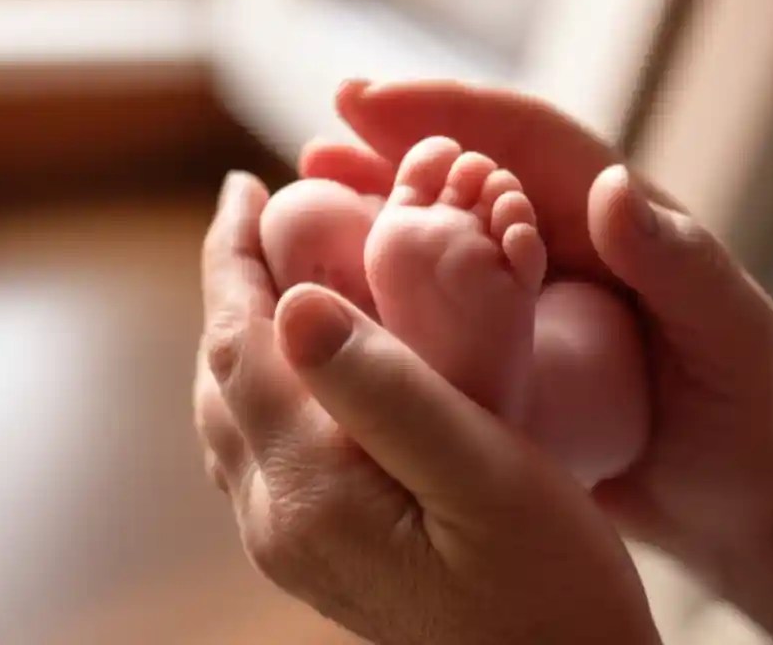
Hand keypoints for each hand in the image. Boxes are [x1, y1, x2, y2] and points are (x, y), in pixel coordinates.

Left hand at [193, 173, 659, 643]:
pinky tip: (302, 365)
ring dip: (241, 334)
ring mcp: (290, 544)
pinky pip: (259, 447)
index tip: (242, 187)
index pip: (239, 345)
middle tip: (253, 215)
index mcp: (310, 487)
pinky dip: (265, 383)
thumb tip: (293, 303)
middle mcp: (278, 519)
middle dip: (230, 286)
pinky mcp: (316, 556)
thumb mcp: (483, 472)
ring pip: (232, 412)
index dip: (232, 258)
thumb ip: (385, 387)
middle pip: (222, 375)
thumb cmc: (550, 585)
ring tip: (270, 273)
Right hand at [302, 80, 772, 571]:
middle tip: (319, 145)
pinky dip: (376, 291)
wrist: (730, 499)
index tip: (365, 100)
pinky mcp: (497, 351)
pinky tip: (327, 298)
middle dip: (389, 151)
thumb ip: (680, 263)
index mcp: (612, 218)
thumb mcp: (731, 333)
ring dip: (370, 214)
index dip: (446, 108)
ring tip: (299, 202)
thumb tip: (608, 189)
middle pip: (464, 173)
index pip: (526, 136)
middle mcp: (557, 242)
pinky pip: (428, 308)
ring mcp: (521, 297)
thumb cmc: (744, 413)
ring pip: (436, 237)